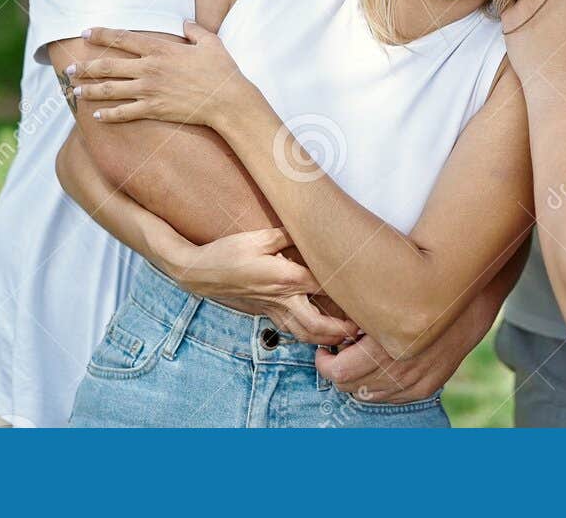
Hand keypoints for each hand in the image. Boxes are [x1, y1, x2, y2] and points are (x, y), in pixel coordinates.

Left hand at [68, 22, 249, 125]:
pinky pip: (125, 113)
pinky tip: (97, 116)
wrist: (228, 100)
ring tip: (75, 91)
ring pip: (111, 89)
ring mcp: (150, 90)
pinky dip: (109, 115)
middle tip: (68, 69)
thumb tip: (185, 22)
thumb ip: (195, 30)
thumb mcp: (210, 43)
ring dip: (90, 90)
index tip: (85, 32)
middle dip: (85, 67)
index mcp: (160, 49)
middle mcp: (149, 68)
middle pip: (109, 65)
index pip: (123, 38)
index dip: (101, 34)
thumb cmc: (222, 71)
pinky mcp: (154, 109)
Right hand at [144, 224, 356, 345]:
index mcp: (285, 279)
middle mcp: (282, 299)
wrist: (198, 273)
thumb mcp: (258, 237)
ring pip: (304, 333)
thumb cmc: (227, 252)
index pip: (324, 288)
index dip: (347, 293)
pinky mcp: (265, 313)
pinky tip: (320, 331)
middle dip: (341, 331)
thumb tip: (311, 227)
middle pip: (318, 324)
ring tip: (346, 335)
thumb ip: (287, 234)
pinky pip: (291, 329)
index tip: (366, 293)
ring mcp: (273, 309)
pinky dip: (308, 334)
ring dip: (326, 338)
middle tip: (362, 329)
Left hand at [314, 298, 489, 402]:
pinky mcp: (424, 389)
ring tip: (357, 357)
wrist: (466, 307)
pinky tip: (377, 366)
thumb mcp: (383, 299)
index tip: (324, 348)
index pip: (340, 372)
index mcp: (387, 347)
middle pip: (350, 386)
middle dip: (337, 370)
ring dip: (356, 379)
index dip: (324, 362)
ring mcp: (414, 383)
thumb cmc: (419, 295)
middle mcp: (401, 370)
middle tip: (337, 352)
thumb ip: (355, 316)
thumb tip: (327, 327)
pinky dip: (376, 386)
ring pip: (367, 395)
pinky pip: (387, 397)